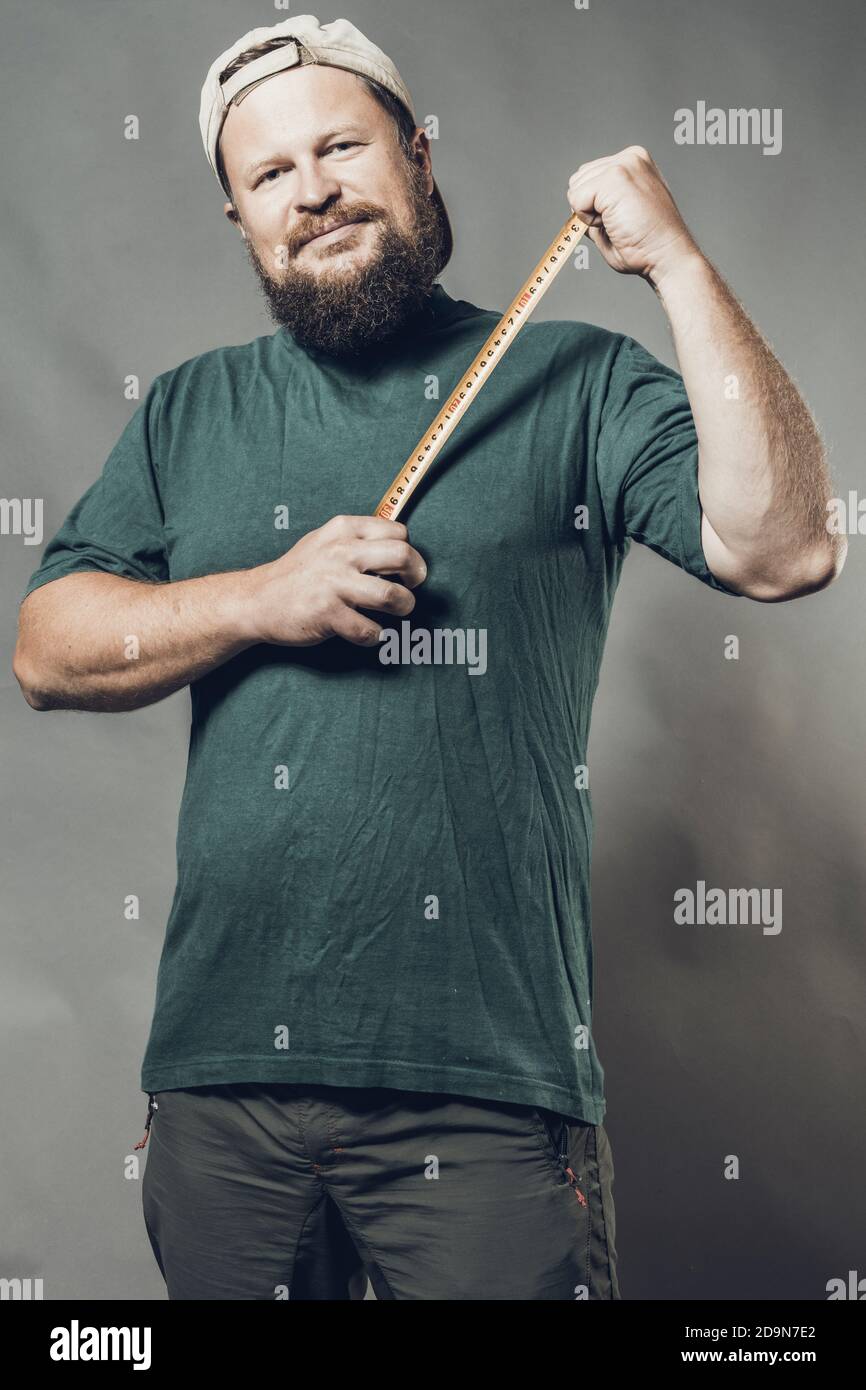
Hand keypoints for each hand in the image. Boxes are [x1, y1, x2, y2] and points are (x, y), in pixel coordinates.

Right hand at [239, 514, 427, 647]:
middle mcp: (341, 552)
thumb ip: (358, 540)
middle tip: (409, 588)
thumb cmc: (299, 573)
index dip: (409, 551)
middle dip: (416, 576)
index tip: (403, 568)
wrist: (258, 599)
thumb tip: (401, 550)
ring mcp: (334, 584)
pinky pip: (370, 630)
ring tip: (396, 611)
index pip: (398, 532)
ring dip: (403, 607)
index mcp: (343, 530)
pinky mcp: (328, 614)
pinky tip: (370, 632)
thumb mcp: (325, 541)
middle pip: (403, 556)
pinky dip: (377, 635)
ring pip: (392, 596)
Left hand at [566, 145, 701, 288]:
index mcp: (633, 162)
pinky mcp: (615, 177)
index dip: (594, 206)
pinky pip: (577, 199)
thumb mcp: (616, 217)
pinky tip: (615, 224)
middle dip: (589, 208)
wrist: (668, 256)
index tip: (623, 218)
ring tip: (619, 222)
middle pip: (578, 179)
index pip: (588, 176)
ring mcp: (624, 164)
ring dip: (589, 214)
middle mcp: (630, 157)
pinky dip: (588, 219)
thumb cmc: (646, 245)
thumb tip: (575, 202)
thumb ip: (596, 204)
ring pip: (576, 189)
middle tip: (620, 223)